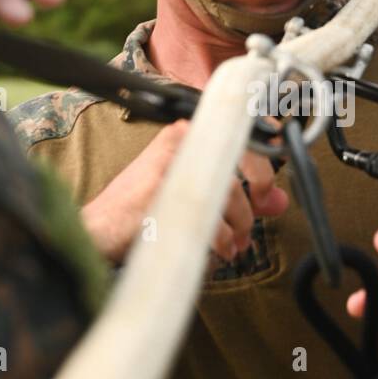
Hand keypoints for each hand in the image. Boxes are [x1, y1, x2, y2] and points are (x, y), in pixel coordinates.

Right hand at [81, 120, 288, 263]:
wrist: (99, 230)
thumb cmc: (141, 209)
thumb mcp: (192, 191)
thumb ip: (237, 194)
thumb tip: (278, 202)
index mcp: (186, 131)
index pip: (239, 126)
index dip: (265, 145)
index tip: (275, 172)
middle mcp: (179, 139)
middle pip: (242, 158)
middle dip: (259, 190)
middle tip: (259, 210)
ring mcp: (170, 164)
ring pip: (230, 193)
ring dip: (239, 226)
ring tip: (233, 245)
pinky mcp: (163, 192)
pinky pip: (210, 220)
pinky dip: (220, 242)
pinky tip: (218, 252)